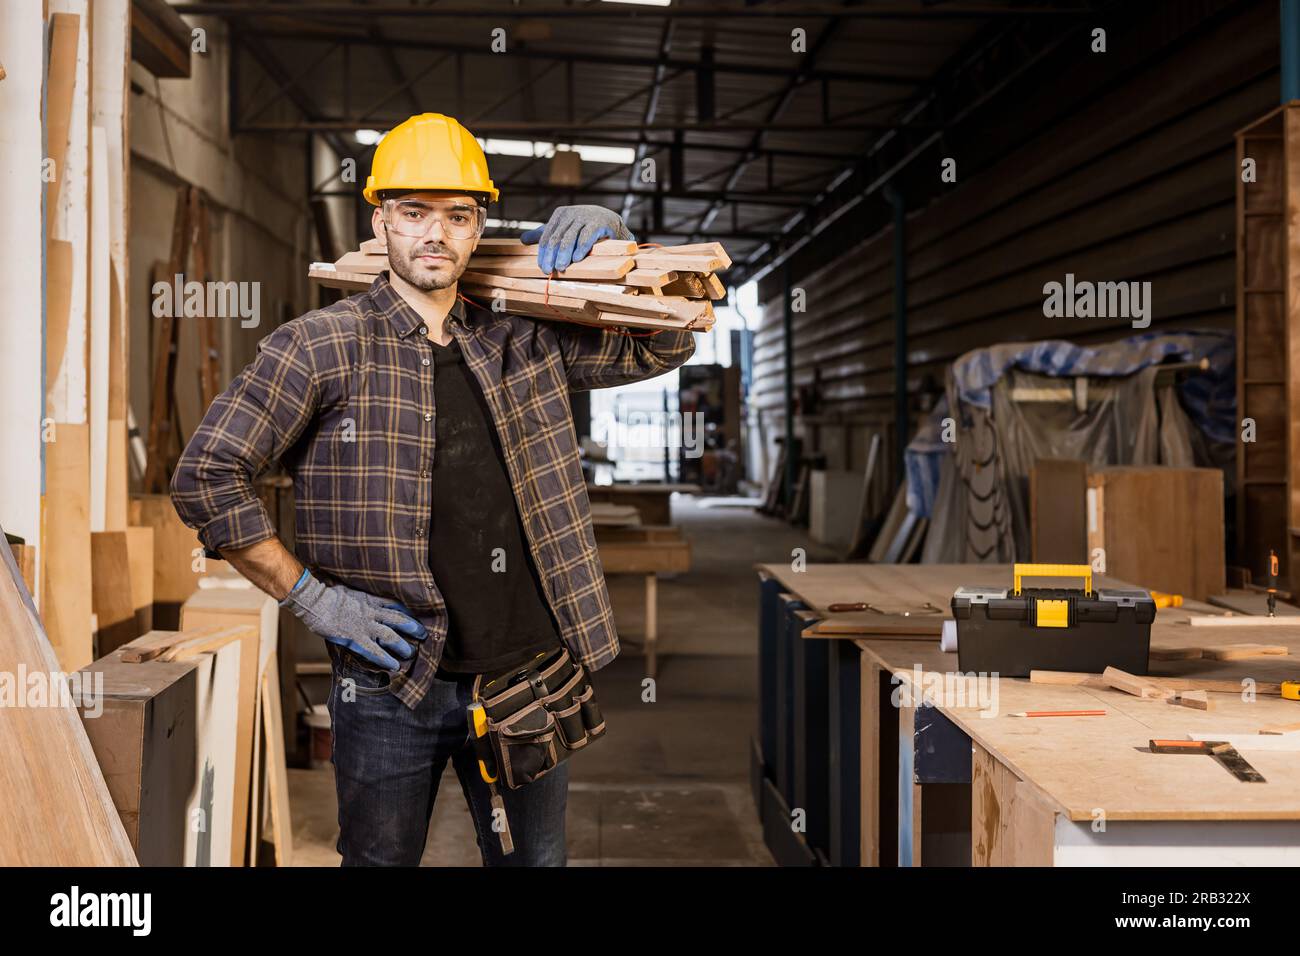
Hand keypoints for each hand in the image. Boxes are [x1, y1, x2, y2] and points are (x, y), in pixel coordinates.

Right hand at [280, 570, 427, 669]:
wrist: (315, 601)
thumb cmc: (327, 594)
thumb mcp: (348, 588)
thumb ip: (357, 594)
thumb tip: (358, 594)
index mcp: (369, 600)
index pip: (394, 605)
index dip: (407, 612)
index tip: (416, 616)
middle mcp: (371, 612)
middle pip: (397, 620)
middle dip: (412, 627)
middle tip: (423, 635)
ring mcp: (364, 626)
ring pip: (390, 635)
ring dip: (402, 645)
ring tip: (411, 653)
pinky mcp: (355, 639)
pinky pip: (374, 650)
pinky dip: (385, 659)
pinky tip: (394, 666)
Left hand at [520, 205, 633, 273]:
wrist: (609, 220)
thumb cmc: (583, 226)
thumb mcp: (562, 228)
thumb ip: (544, 234)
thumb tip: (522, 240)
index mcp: (559, 215)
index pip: (547, 236)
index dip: (543, 253)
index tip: (542, 267)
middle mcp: (570, 214)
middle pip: (557, 238)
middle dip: (552, 256)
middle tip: (548, 270)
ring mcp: (584, 217)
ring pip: (570, 238)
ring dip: (564, 254)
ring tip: (561, 267)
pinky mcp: (597, 223)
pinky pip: (587, 237)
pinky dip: (581, 248)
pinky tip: (577, 259)